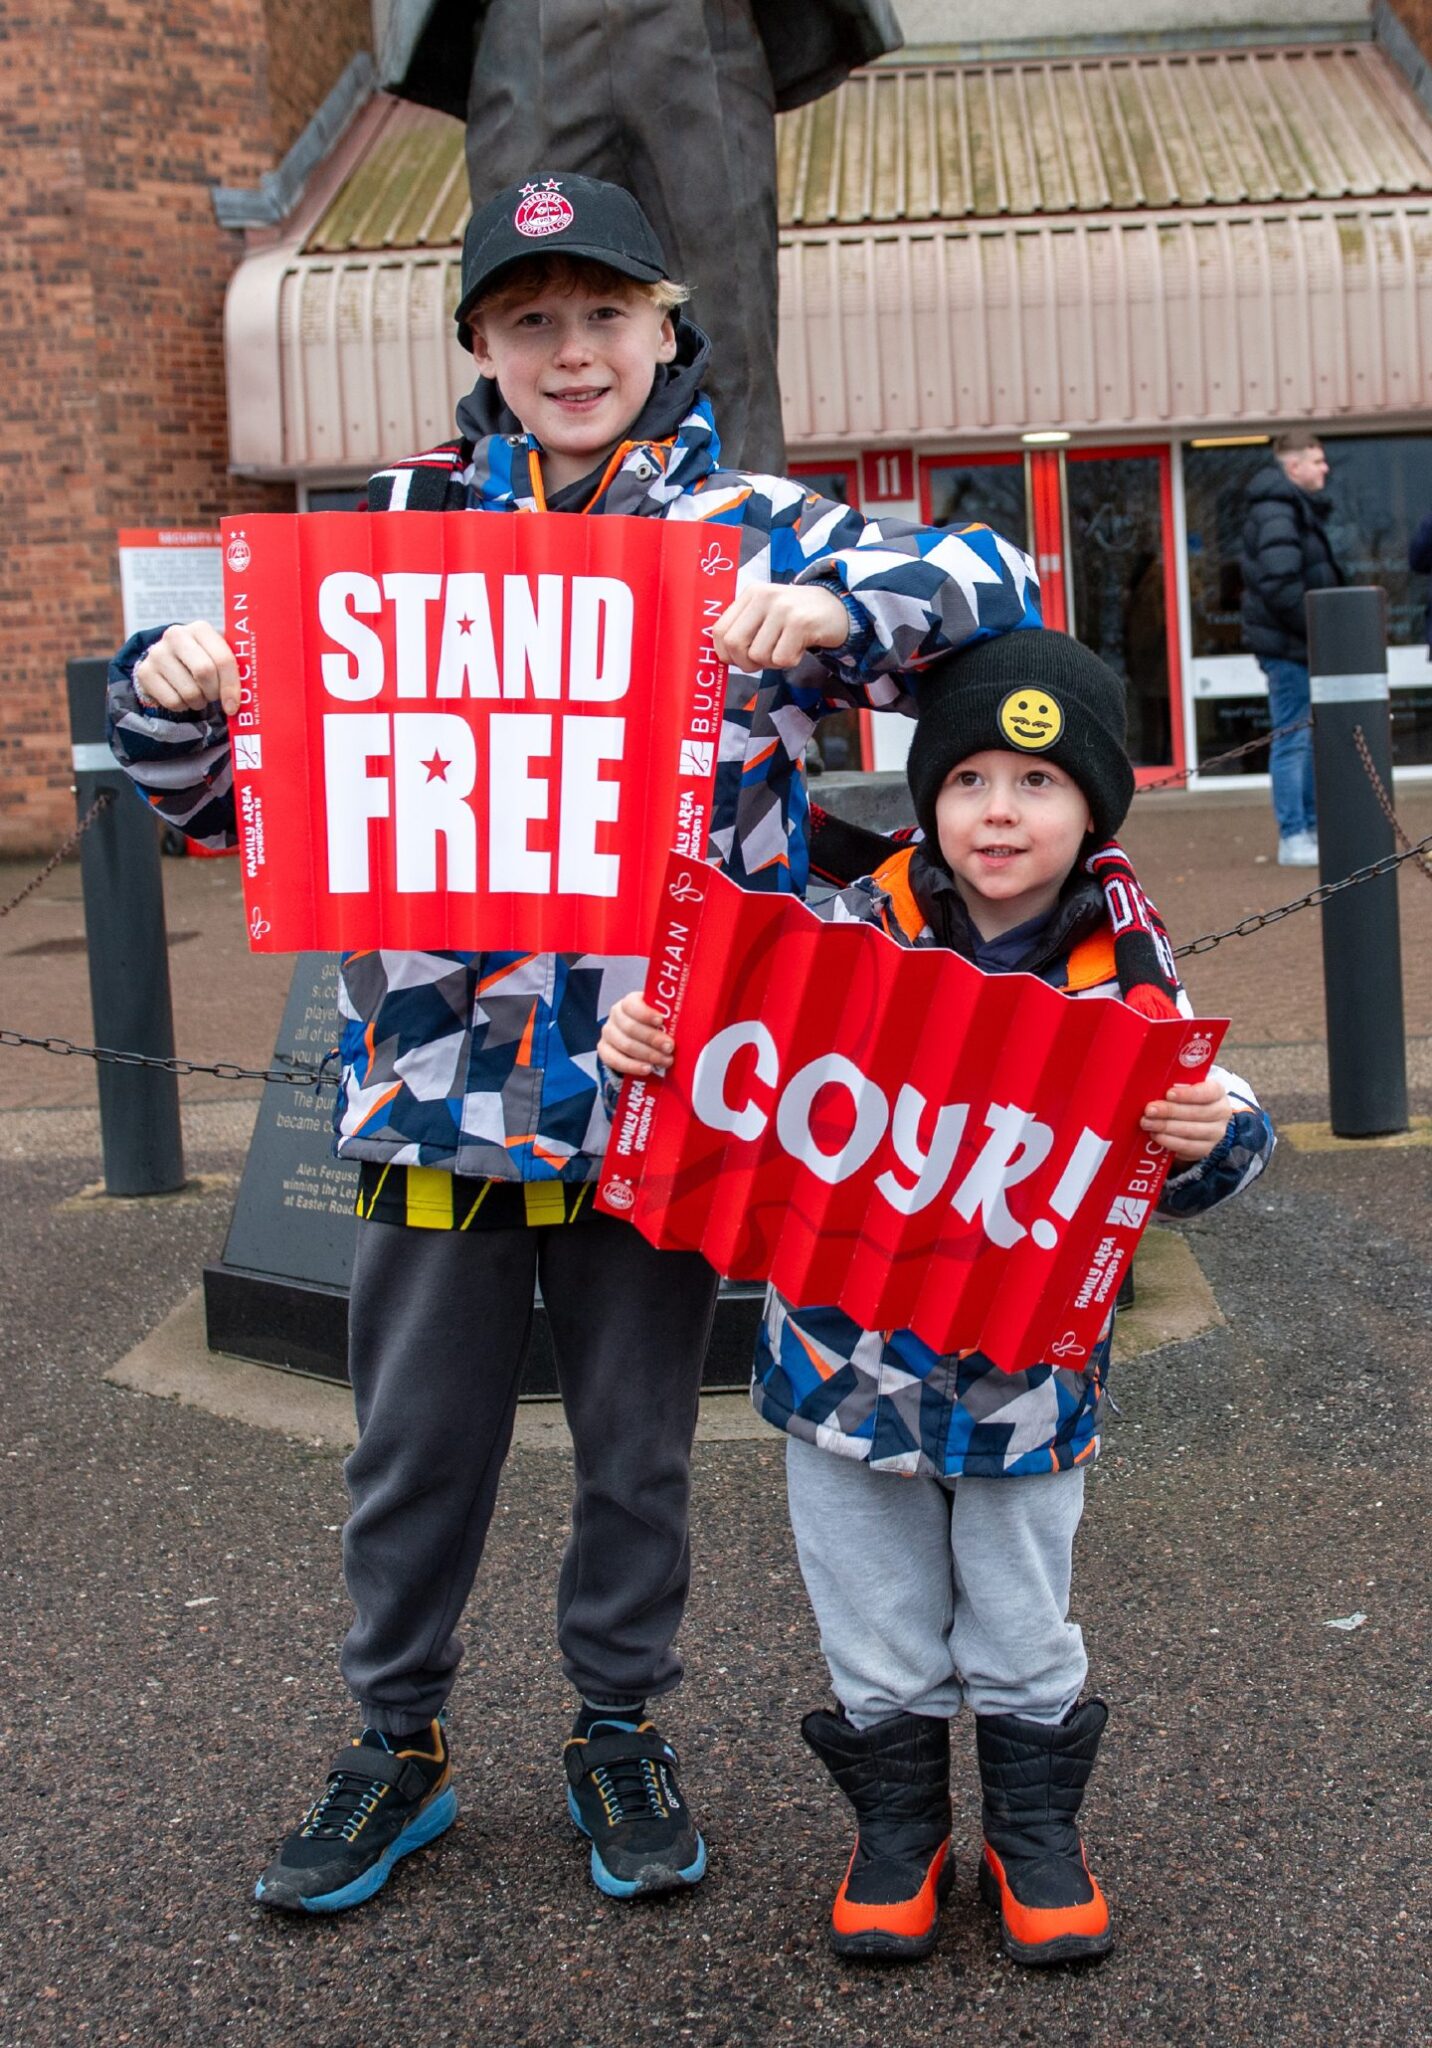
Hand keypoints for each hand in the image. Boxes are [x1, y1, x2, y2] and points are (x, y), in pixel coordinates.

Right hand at [133, 621, 240, 717]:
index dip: (232, 686)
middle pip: (204, 673)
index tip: (234, 706)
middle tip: (215, 697)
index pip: (222, 659)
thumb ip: (235, 667)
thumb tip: (253, 692)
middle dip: (214, 692)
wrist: (168, 661)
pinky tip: (182, 696)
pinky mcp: (145, 671)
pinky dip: (182, 706)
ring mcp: (157, 653)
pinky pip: (172, 701)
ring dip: (199, 702)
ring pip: (189, 691)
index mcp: (200, 628)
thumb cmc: (204, 660)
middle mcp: (175, 635)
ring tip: (199, 694)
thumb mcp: (218, 656)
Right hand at [598, 994, 674, 1077]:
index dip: (646, 1013)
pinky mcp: (604, 1051)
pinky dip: (632, 1066)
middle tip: (670, 1047)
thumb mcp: (663, 1018)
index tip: (661, 1021)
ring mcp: (608, 1033)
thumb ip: (672, 1017)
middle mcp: (616, 1016)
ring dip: (647, 1055)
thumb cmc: (656, 1027)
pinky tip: (647, 1069)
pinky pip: (614, 1060)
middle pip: (630, 1027)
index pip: (632, 1004)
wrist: (641, 1043)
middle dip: (652, 1038)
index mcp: (630, 1002)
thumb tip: (691, 1020)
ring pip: (625, 1045)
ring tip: (665, 1061)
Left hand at [711, 581, 848, 672]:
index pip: (719, 630)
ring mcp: (782, 608)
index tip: (740, 659)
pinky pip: (781, 659)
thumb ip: (745, 629)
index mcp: (751, 594)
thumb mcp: (767, 614)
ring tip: (786, 649)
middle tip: (763, 661)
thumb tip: (723, 657)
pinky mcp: (800, 622)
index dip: (725, 653)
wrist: (840, 608)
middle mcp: (764, 596)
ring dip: (772, 663)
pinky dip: (790, 662)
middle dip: (746, 663)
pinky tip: (800, 648)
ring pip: (758, 655)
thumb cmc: (798, 618)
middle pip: (734, 644)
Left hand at [1140, 1078, 1234, 1162]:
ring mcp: (1216, 1133)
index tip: (1168, 1094)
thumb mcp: (1184, 1088)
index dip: (1188, 1094)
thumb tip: (1152, 1086)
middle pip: (1196, 1113)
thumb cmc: (1186, 1099)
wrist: (1197, 1120)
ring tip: (1147, 1123)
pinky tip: (1156, 1135)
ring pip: (1191, 1131)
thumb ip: (1174, 1085)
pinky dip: (1169, 1142)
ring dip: (1166, 1127)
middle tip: (1149, 1110)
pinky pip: (1187, 1147)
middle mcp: (1221, 1113)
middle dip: (1170, 1111)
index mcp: (1218, 1092)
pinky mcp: (1206, 1149)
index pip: (1208, 1092)